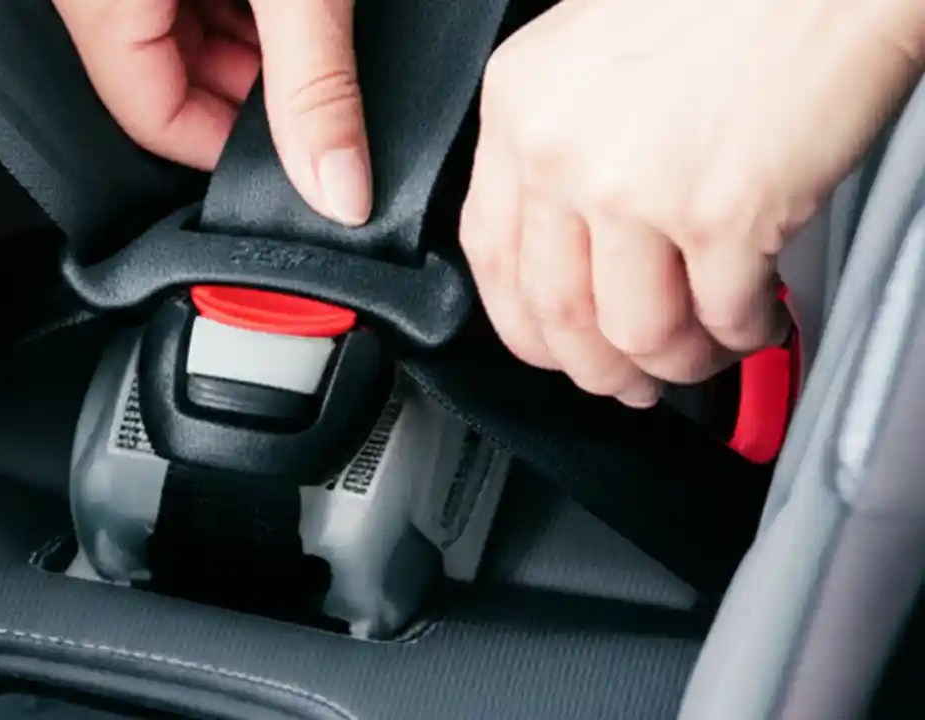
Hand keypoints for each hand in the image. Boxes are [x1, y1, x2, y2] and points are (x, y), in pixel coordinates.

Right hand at [54, 0, 372, 224]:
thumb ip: (316, 87)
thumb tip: (338, 189)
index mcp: (100, 1)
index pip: (152, 121)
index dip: (231, 148)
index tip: (291, 153)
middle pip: (168, 79)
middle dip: (249, 88)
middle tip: (310, 75)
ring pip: (178, 29)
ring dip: (249, 38)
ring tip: (304, 15)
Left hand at [461, 0, 923, 406]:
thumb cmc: (726, 2)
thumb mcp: (589, 59)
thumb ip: (560, 144)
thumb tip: (565, 248)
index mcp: (519, 107)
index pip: (489, 254)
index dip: (524, 327)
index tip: (553, 351)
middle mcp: (561, 148)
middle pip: (554, 312)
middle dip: (597, 369)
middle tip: (629, 383)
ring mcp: (636, 183)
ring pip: (634, 333)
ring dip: (674, 363)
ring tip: (704, 353)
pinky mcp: (722, 211)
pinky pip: (720, 317)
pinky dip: (743, 336)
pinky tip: (756, 321)